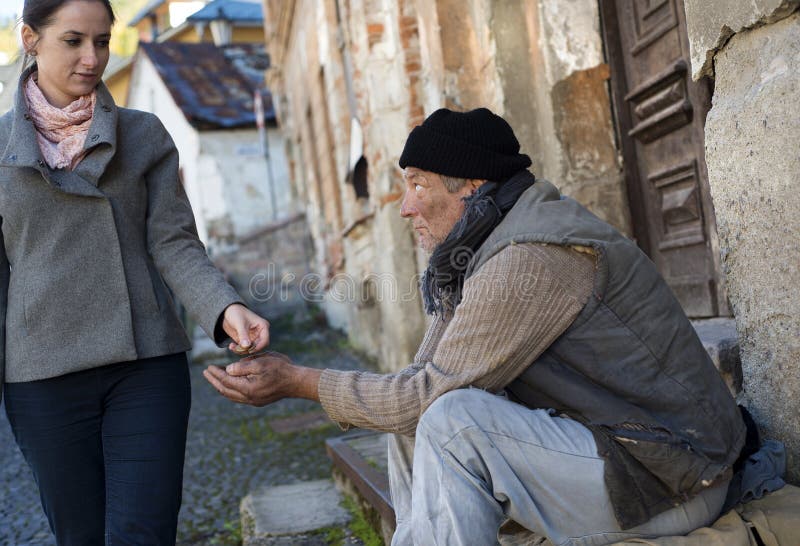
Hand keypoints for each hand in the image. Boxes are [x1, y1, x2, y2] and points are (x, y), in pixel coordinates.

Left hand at [203, 352, 321, 405]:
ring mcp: (254, 401)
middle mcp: (249, 398)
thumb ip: (242, 366)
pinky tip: (231, 383)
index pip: (226, 381)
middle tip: (207, 372)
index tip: (208, 367)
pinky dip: (231, 389)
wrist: (297, 381)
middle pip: (225, 391)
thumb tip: (228, 370)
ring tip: (215, 377)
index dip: (216, 374)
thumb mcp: (261, 362)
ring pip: (232, 395)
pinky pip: (239, 396)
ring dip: (222, 386)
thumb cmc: (281, 369)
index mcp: (248, 389)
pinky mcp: (259, 401)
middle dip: (214, 381)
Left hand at [221, 304, 269, 353]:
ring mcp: (252, 337)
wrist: (227, 312)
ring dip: (241, 350)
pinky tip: (231, 346)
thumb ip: (243, 335)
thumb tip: (246, 346)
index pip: (265, 340)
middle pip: (258, 346)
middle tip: (238, 349)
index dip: (258, 347)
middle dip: (248, 350)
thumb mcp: (240, 324)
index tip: (249, 350)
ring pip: (250, 349)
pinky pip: (244, 349)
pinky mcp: (246, 340)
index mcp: (263, 326)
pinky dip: (238, 349)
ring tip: (232, 347)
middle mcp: (259, 333)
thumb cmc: (236, 313)